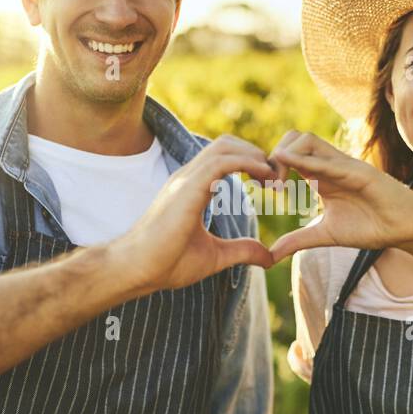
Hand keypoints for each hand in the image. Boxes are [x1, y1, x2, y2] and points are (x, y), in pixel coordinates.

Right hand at [115, 135, 283, 291]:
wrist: (136, 270)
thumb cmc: (166, 263)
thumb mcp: (215, 256)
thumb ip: (241, 251)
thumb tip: (268, 258)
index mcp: (192, 187)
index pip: (224, 157)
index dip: (251, 162)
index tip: (270, 184)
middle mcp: (188, 177)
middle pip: (227, 144)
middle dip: (256, 154)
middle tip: (275, 180)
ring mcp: (186, 180)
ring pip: (225, 146)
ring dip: (255, 156)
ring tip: (272, 179)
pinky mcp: (186, 189)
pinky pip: (221, 162)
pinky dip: (247, 163)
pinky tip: (263, 178)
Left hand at [266, 131, 412, 262]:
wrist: (405, 230)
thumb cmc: (371, 227)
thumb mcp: (325, 235)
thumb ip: (298, 240)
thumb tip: (270, 256)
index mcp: (320, 175)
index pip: (288, 153)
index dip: (270, 166)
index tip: (262, 189)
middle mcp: (330, 165)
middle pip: (294, 138)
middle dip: (274, 157)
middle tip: (269, 186)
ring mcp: (346, 166)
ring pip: (308, 140)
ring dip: (287, 156)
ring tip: (279, 185)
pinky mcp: (361, 172)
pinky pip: (331, 161)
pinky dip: (308, 161)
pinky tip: (290, 165)